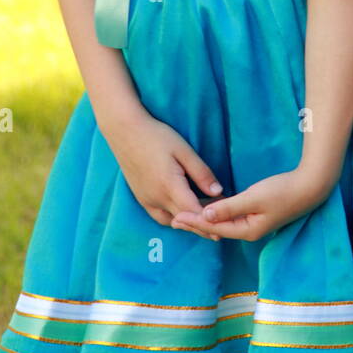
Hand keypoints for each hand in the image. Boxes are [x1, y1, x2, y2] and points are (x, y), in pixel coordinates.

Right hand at [103, 109, 224, 241]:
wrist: (124, 131)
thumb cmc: (157, 136)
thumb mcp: (184, 151)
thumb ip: (201, 173)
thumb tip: (218, 192)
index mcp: (169, 187)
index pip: (195, 212)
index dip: (212, 218)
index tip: (228, 218)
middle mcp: (157, 199)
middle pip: (185, 220)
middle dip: (204, 222)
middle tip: (222, 219)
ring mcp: (147, 200)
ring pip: (172, 221)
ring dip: (189, 221)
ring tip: (205, 214)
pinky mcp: (141, 198)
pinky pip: (160, 216)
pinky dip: (175, 217)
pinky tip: (184, 208)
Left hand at [171, 167, 329, 242]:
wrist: (310, 187)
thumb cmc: (283, 191)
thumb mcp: (254, 198)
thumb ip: (229, 207)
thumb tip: (205, 216)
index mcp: (247, 230)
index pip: (214, 228)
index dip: (194, 223)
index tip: (176, 217)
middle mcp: (248, 231)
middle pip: (216, 229)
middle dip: (195, 224)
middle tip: (173, 219)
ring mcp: (252, 223)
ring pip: (222, 223)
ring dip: (203, 219)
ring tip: (184, 214)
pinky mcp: (255, 215)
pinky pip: (229, 217)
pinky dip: (215, 213)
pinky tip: (206, 208)